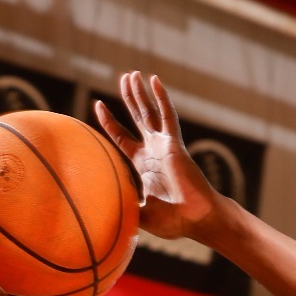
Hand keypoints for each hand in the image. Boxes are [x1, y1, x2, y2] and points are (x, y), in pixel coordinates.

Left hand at [95, 72, 222, 243]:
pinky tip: (154, 80)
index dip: (110, 122)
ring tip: (132, 74)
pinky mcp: (174, 143)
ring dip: (139, 93)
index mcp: (143, 164)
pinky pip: (167, 116)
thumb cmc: (174, 221)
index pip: (122, 137)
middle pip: (137, 118)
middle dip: (129, 98)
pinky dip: (161, 98)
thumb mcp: (140, 213)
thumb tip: (101, 213)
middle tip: (124, 78)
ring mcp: (164, 145)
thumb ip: (124, 206)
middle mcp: (153, 150)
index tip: (98, 104)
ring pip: (149, 112)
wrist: (196, 219)